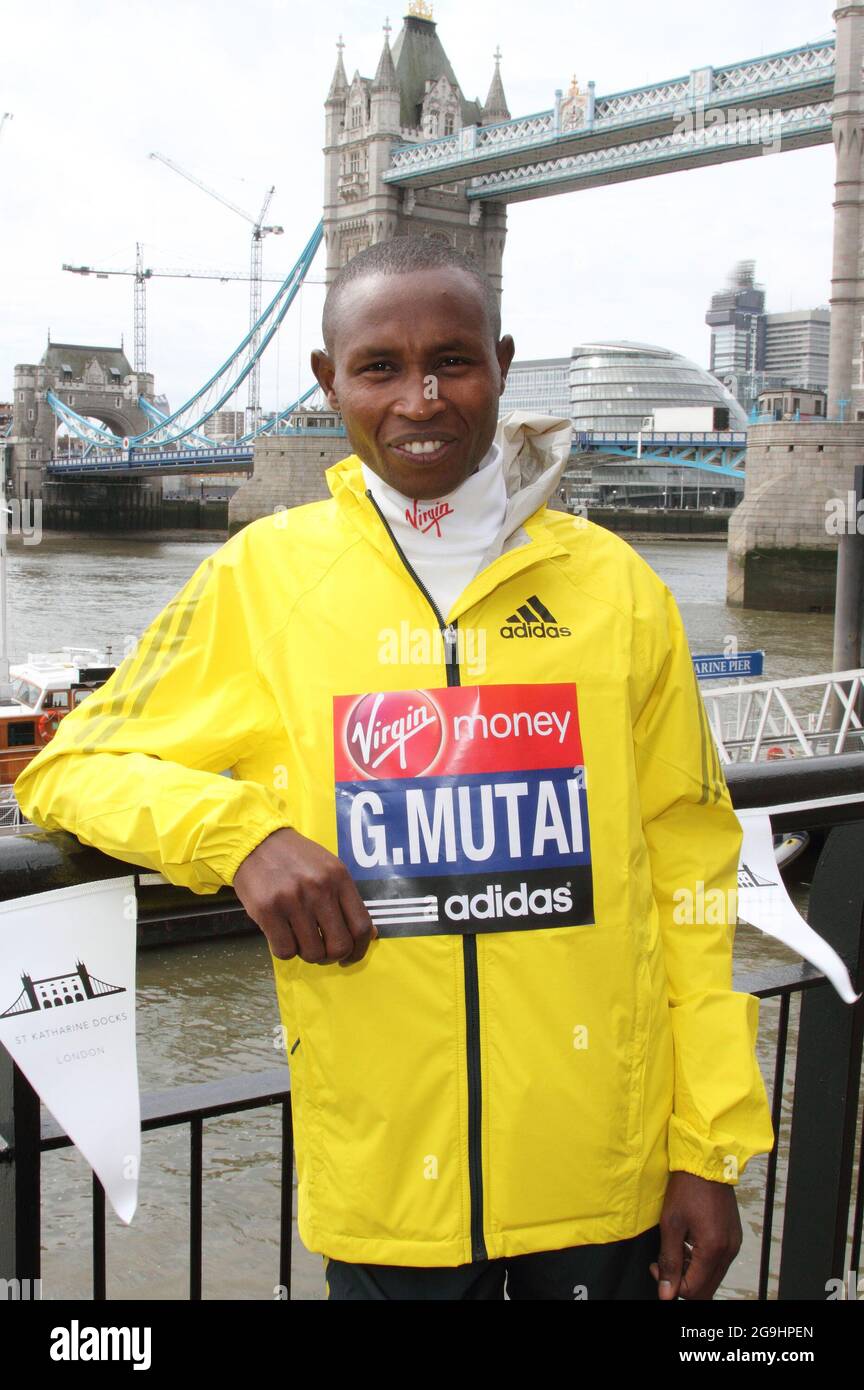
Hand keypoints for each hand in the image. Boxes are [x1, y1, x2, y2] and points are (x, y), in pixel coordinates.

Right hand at [232, 827, 376, 967]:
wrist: (257, 842)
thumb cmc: (295, 858)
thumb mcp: (329, 868)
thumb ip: (347, 899)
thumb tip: (369, 934)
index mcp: (339, 878)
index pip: (361, 926)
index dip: (359, 950)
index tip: (351, 956)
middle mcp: (319, 889)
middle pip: (339, 946)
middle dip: (333, 957)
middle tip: (324, 952)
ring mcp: (293, 901)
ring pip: (313, 953)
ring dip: (308, 954)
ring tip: (301, 939)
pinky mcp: (268, 911)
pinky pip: (285, 951)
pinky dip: (286, 951)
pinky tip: (284, 936)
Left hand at [649, 1171, 741, 1299]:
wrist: (706, 1162)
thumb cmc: (687, 1188)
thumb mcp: (671, 1224)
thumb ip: (670, 1261)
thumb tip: (666, 1292)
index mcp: (713, 1249)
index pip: (693, 1290)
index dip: (671, 1285)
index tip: (656, 1267)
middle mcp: (728, 1251)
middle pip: (706, 1290)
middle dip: (682, 1283)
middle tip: (665, 1264)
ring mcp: (733, 1245)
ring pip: (712, 1278)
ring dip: (692, 1273)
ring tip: (676, 1251)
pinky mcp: (733, 1238)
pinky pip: (718, 1263)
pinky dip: (702, 1262)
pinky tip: (689, 1245)